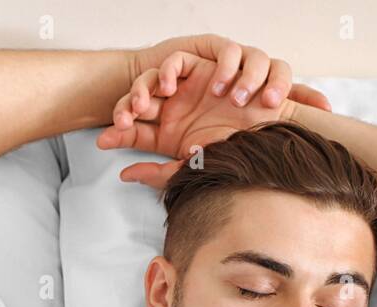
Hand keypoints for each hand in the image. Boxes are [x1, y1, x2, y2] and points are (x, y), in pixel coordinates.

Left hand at [104, 36, 331, 188]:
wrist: (271, 139)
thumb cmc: (238, 157)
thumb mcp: (193, 170)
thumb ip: (159, 174)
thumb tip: (124, 174)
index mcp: (169, 136)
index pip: (134, 131)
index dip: (117, 134)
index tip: (105, 140)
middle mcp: (175, 111)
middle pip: (138, 102)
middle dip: (126, 108)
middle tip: (125, 118)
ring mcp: (188, 90)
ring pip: (152, 80)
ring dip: (142, 88)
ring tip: (143, 104)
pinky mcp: (203, 69)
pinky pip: (177, 61)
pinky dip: (168, 69)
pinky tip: (170, 86)